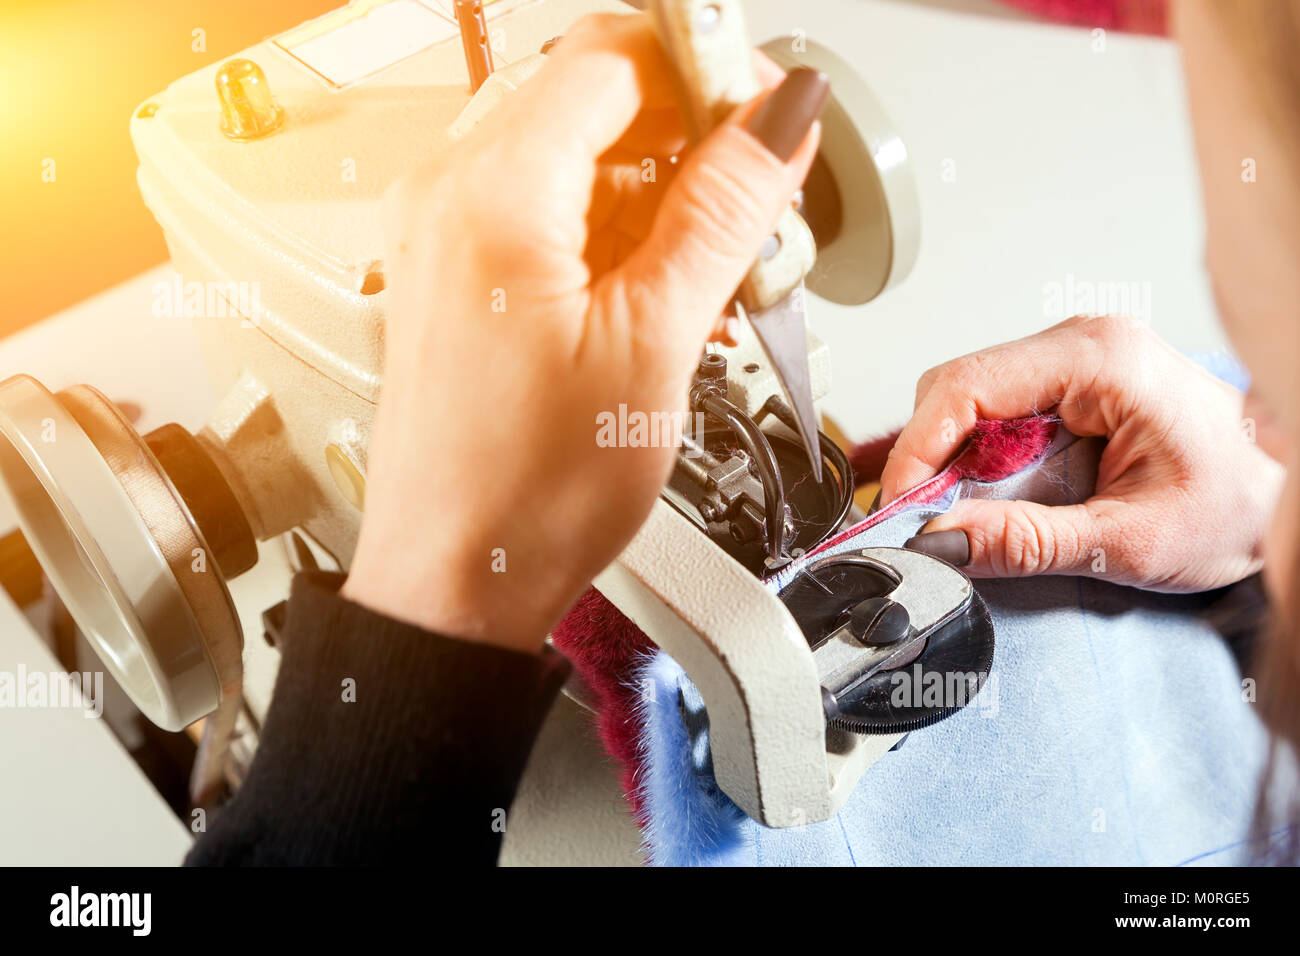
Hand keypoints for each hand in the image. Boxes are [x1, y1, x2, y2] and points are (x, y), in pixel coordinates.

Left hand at [342, 14, 824, 648]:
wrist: (455, 582)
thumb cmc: (525, 492)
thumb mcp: (655, 342)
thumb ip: (723, 211)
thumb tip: (780, 118)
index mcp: (492, 193)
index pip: (614, 54)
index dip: (709, 73)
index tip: (767, 122)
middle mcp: (451, 195)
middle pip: (595, 98)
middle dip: (691, 140)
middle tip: (752, 211)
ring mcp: (447, 234)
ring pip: (579, 157)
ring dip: (660, 194)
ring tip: (711, 277)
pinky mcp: (459, 275)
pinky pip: (550, 212)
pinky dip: (617, 235)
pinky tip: (659, 297)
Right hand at [880, 315, 1285, 591]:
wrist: (1290, 498)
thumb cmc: (1242, 506)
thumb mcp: (1130, 540)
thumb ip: (1028, 541)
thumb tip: (941, 540)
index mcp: (1100, 360)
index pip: (966, 386)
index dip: (917, 449)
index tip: (899, 507)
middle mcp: (1083, 346)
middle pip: (957, 389)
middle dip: (929, 460)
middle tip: (923, 523)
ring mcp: (1076, 362)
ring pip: (970, 402)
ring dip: (951, 464)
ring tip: (957, 518)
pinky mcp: (1073, 388)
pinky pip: (997, 414)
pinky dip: (974, 460)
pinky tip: (976, 495)